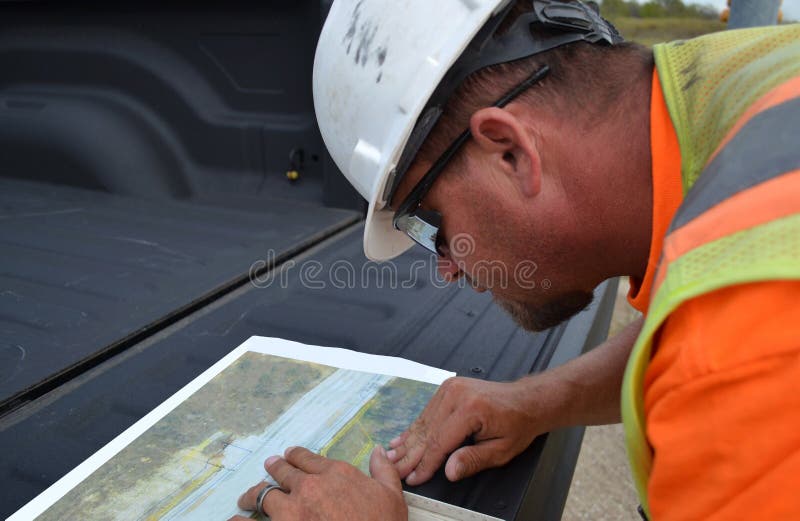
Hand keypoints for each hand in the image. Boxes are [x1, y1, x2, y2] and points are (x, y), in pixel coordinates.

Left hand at [229, 446, 406, 520]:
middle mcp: (310, 486)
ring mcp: (291, 510)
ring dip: (255, 493)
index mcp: (336, 474)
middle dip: (275, 468)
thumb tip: (379, 451)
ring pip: (265, 494)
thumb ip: (383, 470)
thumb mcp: (392, 496)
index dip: (297, 456)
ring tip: (248, 497)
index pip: (308, 459)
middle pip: (284, 472)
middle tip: (269, 465)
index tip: (291, 455)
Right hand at [387, 377, 542, 484]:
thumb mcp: (501, 450)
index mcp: (470, 409)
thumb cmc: (517, 423)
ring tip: (392, 456)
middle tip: (395, 470)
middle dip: (410, 455)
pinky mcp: (448, 388)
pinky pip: (427, 411)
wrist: (526, 400)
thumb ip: (474, 460)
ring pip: (423, 421)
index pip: (439, 443)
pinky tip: (402, 438)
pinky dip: (415, 427)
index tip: (414, 478)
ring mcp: (451, 388)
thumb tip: (449, 471)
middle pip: (426, 431)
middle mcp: (457, 394)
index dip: (424, 464)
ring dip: (407, 441)